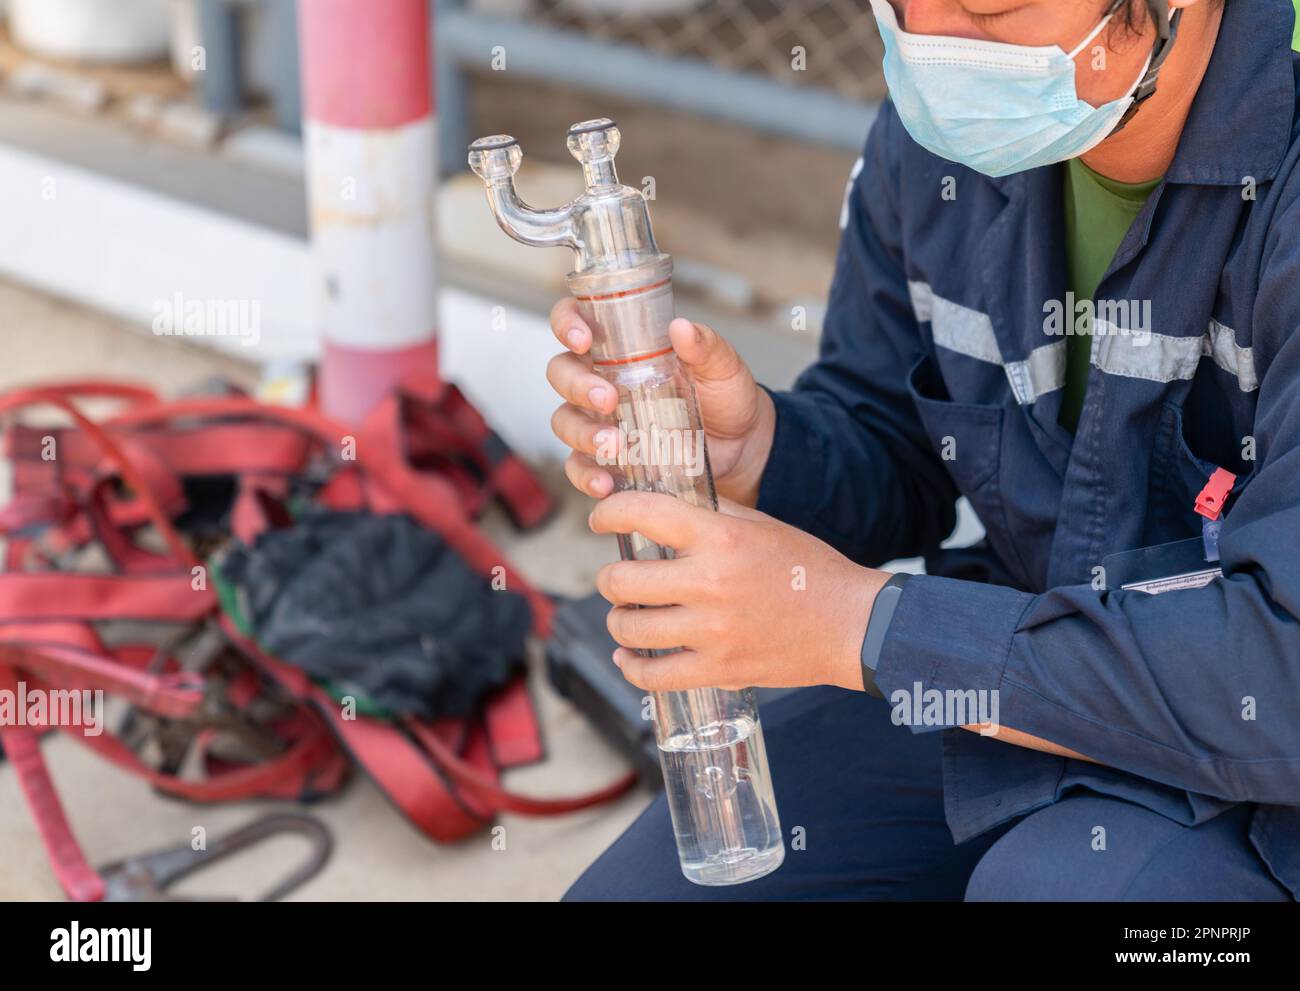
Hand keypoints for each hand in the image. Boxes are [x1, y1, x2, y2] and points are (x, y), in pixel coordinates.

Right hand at [547, 298, 775, 506]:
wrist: (742, 448)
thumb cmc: (726, 397)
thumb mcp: (722, 367)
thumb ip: (705, 346)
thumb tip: (682, 328)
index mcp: (620, 347)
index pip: (575, 321)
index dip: (567, 323)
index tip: (583, 338)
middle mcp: (600, 380)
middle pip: (561, 373)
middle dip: (577, 385)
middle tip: (608, 400)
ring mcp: (599, 421)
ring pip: (564, 420)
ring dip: (582, 433)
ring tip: (615, 445)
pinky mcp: (606, 459)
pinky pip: (579, 467)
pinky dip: (587, 476)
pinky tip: (606, 484)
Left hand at [588, 491, 890, 692]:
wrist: (851, 625)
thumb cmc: (808, 569)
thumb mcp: (761, 525)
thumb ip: (710, 513)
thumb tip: (662, 502)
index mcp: (721, 537)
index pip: (641, 513)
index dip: (609, 513)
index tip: (601, 521)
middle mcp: (710, 582)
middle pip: (620, 580)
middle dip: (611, 577)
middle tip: (618, 578)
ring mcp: (711, 631)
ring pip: (628, 628)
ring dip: (620, 620)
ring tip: (627, 615)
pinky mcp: (718, 669)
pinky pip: (651, 676)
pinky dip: (632, 666)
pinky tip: (630, 656)